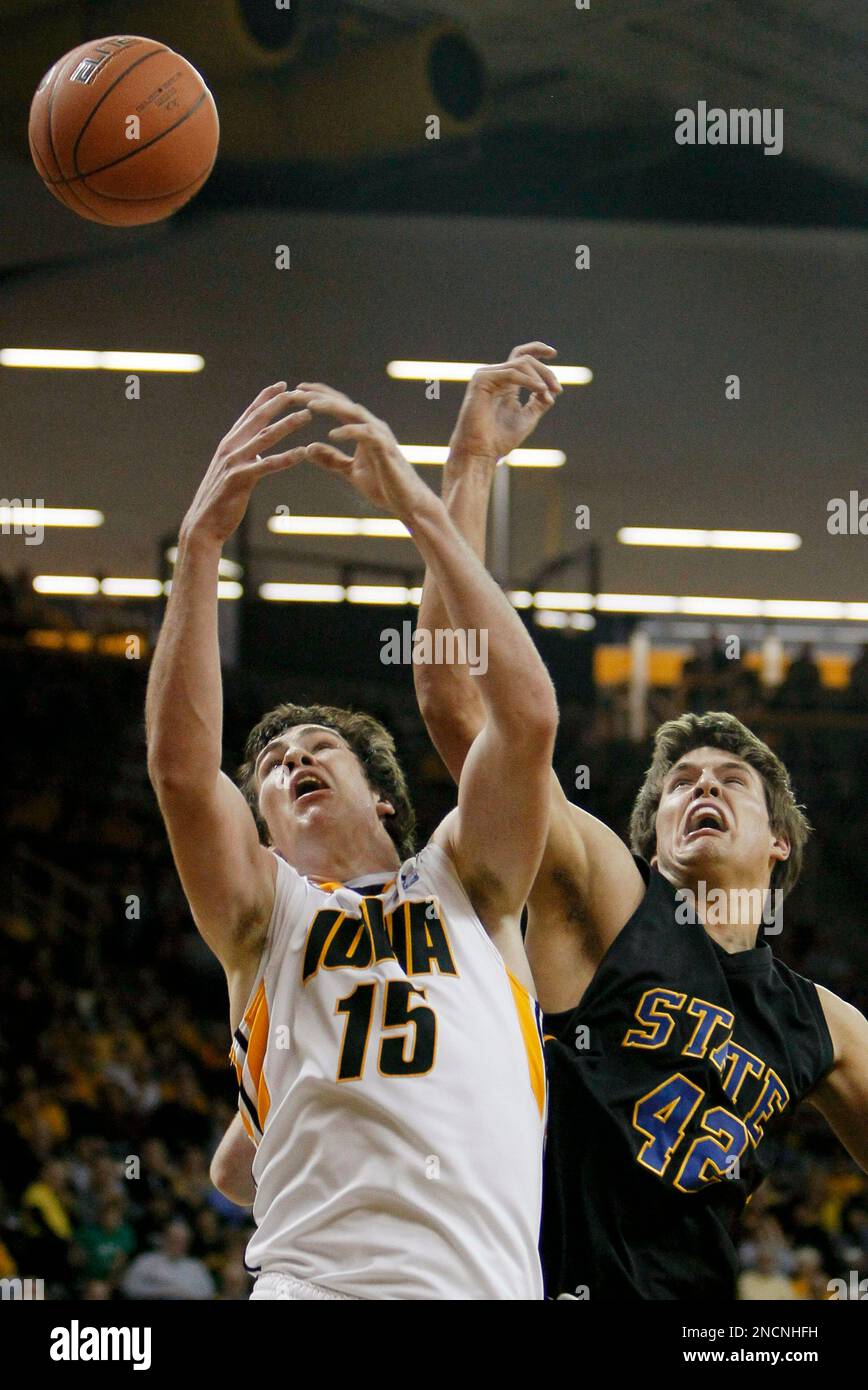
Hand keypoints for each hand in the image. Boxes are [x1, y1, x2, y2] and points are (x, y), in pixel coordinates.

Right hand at [180, 382, 310, 544]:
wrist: (203, 524)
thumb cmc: (220, 500)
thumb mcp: (231, 472)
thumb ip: (243, 458)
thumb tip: (257, 452)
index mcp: (228, 444)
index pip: (249, 415)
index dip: (265, 398)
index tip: (282, 385)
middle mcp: (230, 448)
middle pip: (257, 419)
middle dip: (278, 403)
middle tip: (298, 392)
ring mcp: (234, 462)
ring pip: (265, 437)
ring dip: (287, 425)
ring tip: (306, 416)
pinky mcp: (240, 479)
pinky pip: (267, 465)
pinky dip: (286, 458)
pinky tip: (303, 452)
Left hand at [295, 383, 434, 522]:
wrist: (407, 503)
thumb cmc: (383, 486)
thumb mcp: (350, 472)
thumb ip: (332, 459)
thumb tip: (308, 448)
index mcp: (362, 430)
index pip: (339, 406)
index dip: (319, 395)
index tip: (297, 390)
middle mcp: (372, 427)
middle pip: (343, 403)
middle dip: (319, 395)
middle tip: (296, 391)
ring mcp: (380, 436)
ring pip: (354, 412)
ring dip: (332, 406)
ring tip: (311, 405)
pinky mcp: (385, 448)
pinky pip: (365, 434)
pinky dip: (349, 431)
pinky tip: (332, 434)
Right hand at [448, 342, 561, 467]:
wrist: (481, 452)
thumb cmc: (500, 440)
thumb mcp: (527, 417)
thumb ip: (539, 402)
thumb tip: (553, 389)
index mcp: (505, 384)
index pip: (520, 356)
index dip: (537, 349)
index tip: (553, 353)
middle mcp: (495, 376)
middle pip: (525, 359)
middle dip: (545, 372)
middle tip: (557, 389)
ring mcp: (487, 376)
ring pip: (520, 363)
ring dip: (539, 377)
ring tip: (548, 394)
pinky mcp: (481, 379)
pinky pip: (511, 373)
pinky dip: (529, 381)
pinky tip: (540, 390)